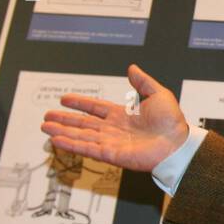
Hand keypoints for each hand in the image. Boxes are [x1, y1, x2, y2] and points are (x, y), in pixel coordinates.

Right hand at [40, 63, 188, 172]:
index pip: (95, 108)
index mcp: (123, 115)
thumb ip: (142, 82)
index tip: (63, 99)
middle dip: (64, 120)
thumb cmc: (173, 122)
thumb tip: (132, 67)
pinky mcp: (111, 155)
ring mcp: (111, 143)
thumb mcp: (158, 94)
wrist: (178, 143)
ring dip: (62, 132)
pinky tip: (57, 140)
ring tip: (45, 127)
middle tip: (46, 117)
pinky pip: (87, 149)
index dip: (80, 103)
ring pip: (81, 136)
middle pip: (83, 123)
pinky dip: (71, 145)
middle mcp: (114, 129)